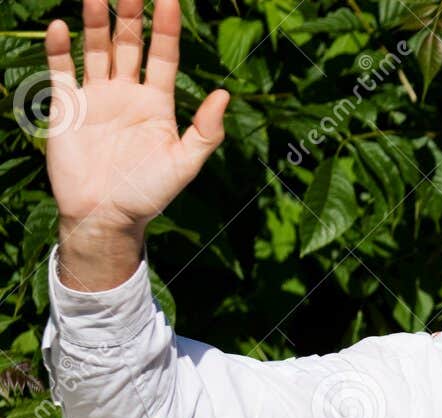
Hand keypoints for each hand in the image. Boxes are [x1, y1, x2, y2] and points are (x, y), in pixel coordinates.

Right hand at [45, 0, 228, 285]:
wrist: (106, 217)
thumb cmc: (149, 194)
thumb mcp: (184, 164)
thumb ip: (206, 131)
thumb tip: (225, 95)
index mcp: (157, 103)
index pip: (163, 55)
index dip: (167, 27)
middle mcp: (126, 93)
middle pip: (130, 44)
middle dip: (131, 14)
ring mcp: (96, 97)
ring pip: (96, 50)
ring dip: (95, 22)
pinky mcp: (67, 108)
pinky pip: (61, 71)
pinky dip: (59, 48)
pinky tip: (61, 26)